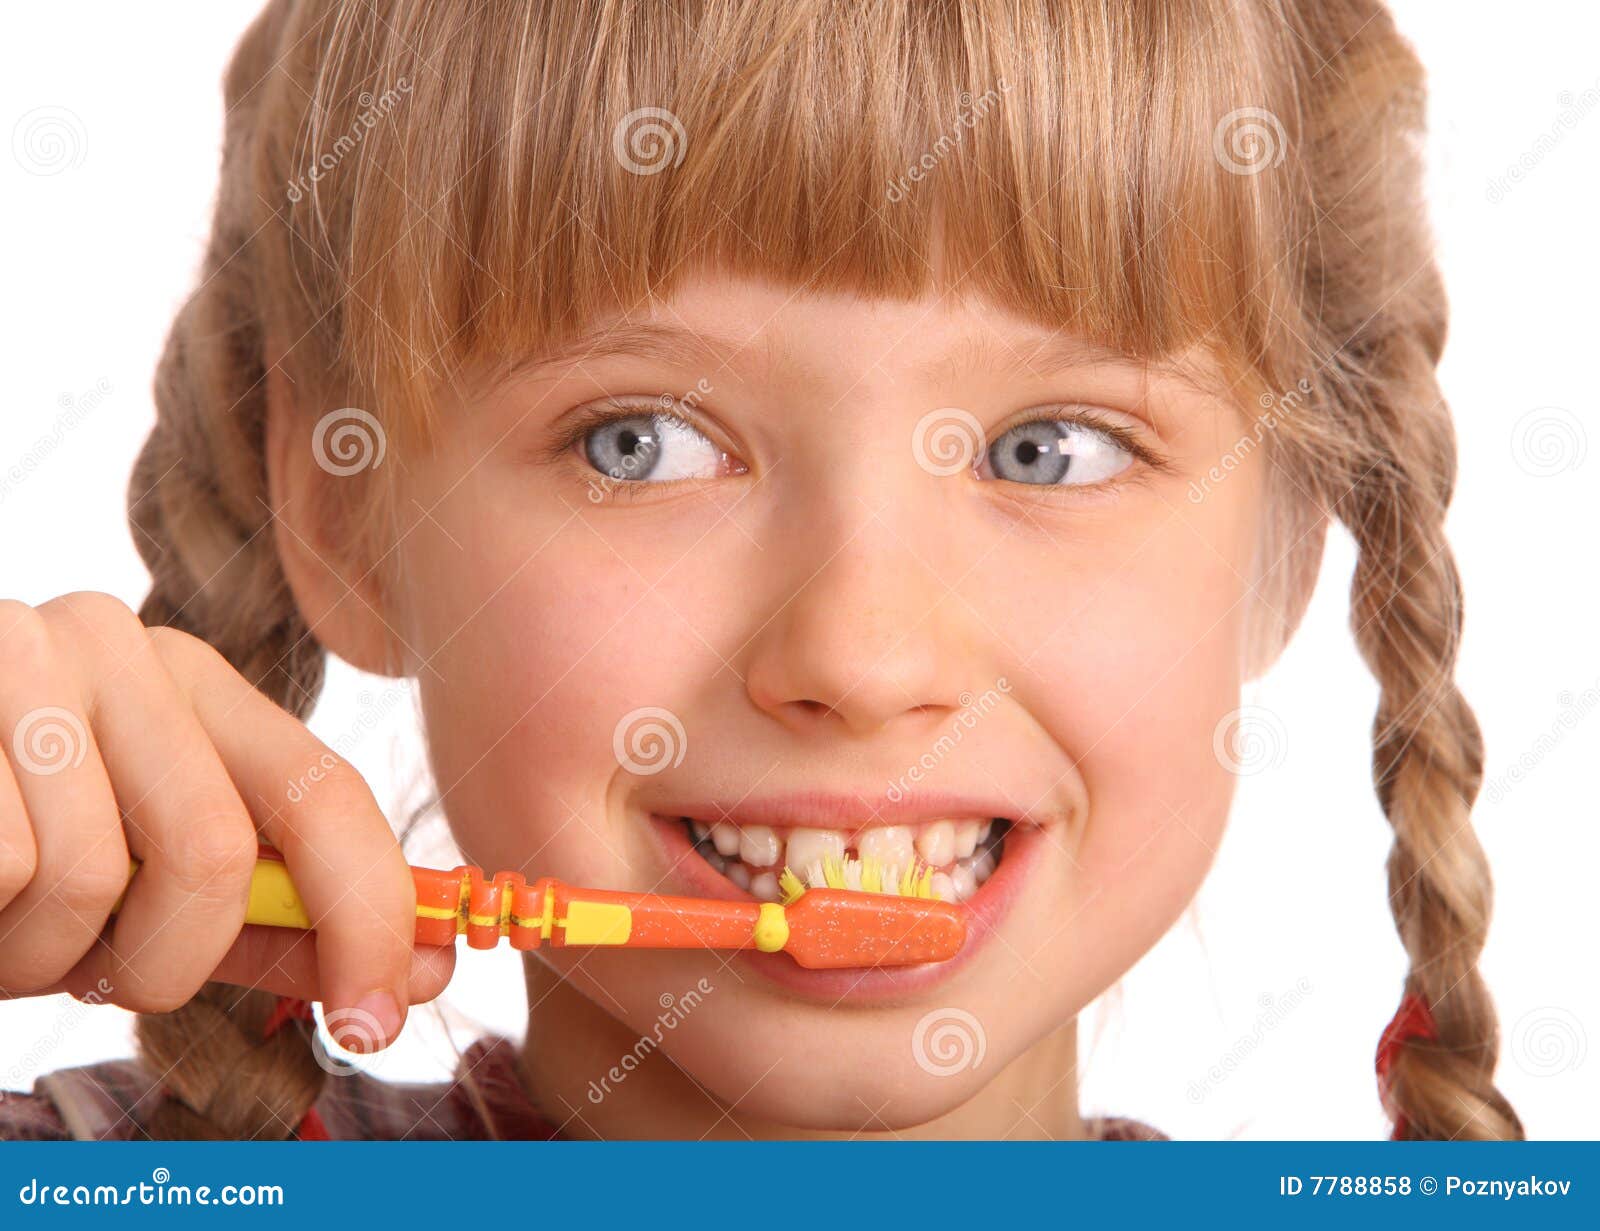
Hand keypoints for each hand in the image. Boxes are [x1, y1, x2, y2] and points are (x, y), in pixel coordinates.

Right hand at [0, 592, 451, 1048]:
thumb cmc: (6, 856)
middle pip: (213, 849)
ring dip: (43, 952)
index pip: (327, 793)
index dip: (371, 915)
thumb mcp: (143, 886)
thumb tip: (415, 969)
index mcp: (195, 685)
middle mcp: (124, 647)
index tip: (379, 1018)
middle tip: (97, 972)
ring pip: (89, 874)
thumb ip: (271, 920)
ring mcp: (22, 653)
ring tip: (2, 919)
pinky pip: (5, 866)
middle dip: (161, 961)